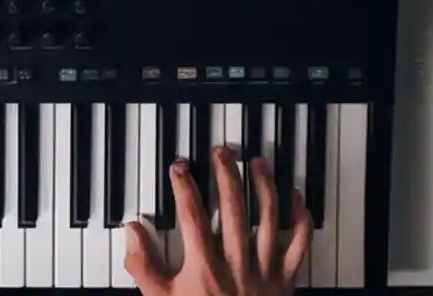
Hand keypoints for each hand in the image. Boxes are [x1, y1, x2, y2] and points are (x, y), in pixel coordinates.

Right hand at [123, 146, 310, 295]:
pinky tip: (295, 197)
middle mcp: (237, 264)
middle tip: (221, 152)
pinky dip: (300, 217)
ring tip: (257, 163)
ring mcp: (265, 271)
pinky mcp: (286, 280)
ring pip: (268, 217)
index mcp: (204, 268)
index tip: (179, 167)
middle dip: (226, 173)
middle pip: (233, 207)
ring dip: (264, 185)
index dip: (184, 186)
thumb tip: (132, 231)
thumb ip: (143, 266)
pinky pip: (298, 244)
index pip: (192, 214)